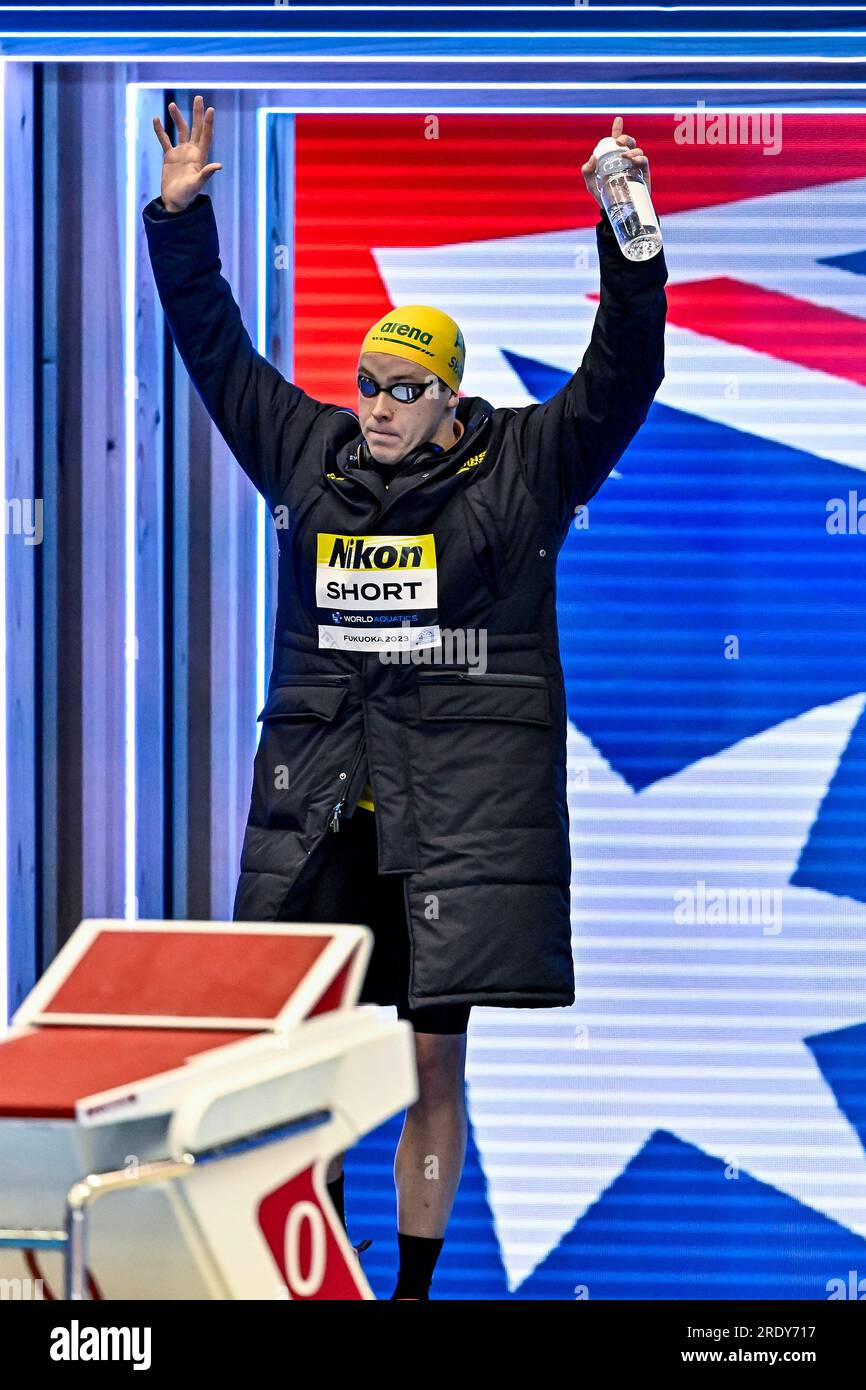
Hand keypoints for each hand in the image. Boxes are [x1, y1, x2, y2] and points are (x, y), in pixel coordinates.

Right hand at [152, 94, 222, 212]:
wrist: (175, 202)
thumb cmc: (187, 196)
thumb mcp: (196, 184)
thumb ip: (206, 174)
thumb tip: (219, 166)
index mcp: (200, 157)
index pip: (206, 136)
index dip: (208, 123)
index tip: (211, 109)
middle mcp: (191, 152)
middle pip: (195, 128)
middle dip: (197, 113)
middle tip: (199, 97)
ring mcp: (180, 153)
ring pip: (180, 130)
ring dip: (177, 117)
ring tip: (173, 105)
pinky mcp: (169, 156)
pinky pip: (164, 140)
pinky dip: (160, 130)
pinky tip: (156, 119)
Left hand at [581, 115, 650, 207]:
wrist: (616, 211)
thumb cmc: (603, 196)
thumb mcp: (591, 184)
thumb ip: (587, 172)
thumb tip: (591, 159)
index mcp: (614, 158)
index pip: (616, 141)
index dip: (617, 129)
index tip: (618, 119)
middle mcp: (626, 159)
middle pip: (629, 142)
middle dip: (625, 138)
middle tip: (619, 142)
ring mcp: (635, 166)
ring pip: (637, 150)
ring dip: (632, 150)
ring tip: (625, 156)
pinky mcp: (643, 174)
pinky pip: (644, 161)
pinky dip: (640, 158)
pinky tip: (634, 161)